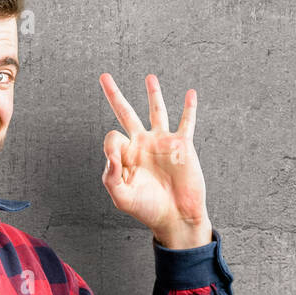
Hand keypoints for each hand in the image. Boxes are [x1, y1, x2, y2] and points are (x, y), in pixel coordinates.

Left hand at [99, 73, 211, 247]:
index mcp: (126, 156)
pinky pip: (186, 122)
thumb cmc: (147, 210)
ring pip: (156, 111)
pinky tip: (191, 94)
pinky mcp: (182, 145)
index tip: (119, 160)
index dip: (113, 145)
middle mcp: (142, 145)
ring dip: (153, 93)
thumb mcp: (122, 197)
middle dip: (114, 94)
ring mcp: (162, 142)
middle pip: (126, 113)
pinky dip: (189, 108)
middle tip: (104, 76)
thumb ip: (111, 174)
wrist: (176, 217)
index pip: (112, 137)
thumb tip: (112, 149)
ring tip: (149, 77)